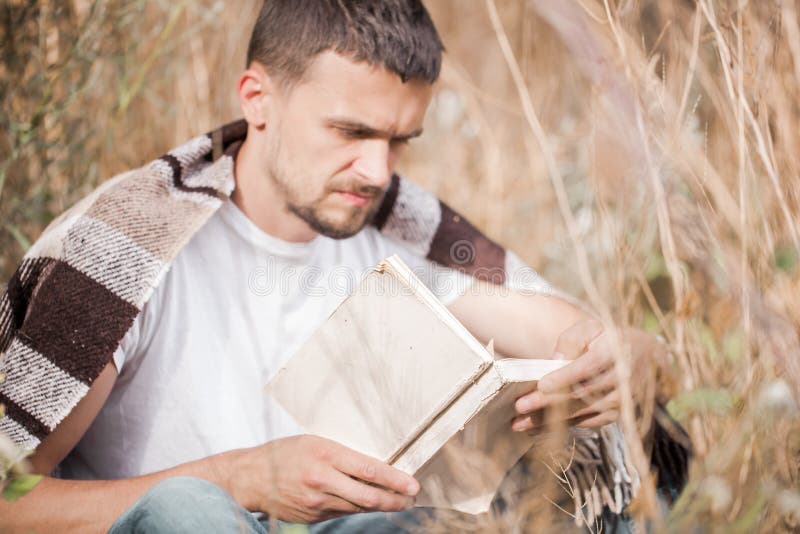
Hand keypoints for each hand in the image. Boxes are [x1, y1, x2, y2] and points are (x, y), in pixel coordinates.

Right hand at [231, 435, 418, 522]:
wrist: (251, 478)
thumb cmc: (284, 453)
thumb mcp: (315, 442)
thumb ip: (342, 453)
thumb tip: (373, 464)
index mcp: (325, 455)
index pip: (369, 469)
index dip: (395, 479)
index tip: (412, 483)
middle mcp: (323, 480)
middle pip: (368, 496)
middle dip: (395, 499)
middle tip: (412, 498)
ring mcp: (317, 502)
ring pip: (358, 507)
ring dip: (381, 506)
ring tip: (397, 502)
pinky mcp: (313, 516)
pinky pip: (342, 512)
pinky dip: (357, 508)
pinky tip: (368, 504)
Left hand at [512, 320, 657, 430]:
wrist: (647, 360)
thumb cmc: (608, 340)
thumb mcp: (592, 328)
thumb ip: (572, 339)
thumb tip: (555, 361)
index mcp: (613, 353)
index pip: (588, 367)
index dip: (565, 377)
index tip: (542, 385)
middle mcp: (620, 381)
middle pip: (579, 394)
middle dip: (547, 402)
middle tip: (520, 407)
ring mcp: (619, 402)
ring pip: (579, 413)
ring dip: (548, 420)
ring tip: (519, 424)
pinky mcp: (614, 416)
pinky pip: (584, 423)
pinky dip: (559, 427)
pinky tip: (536, 430)